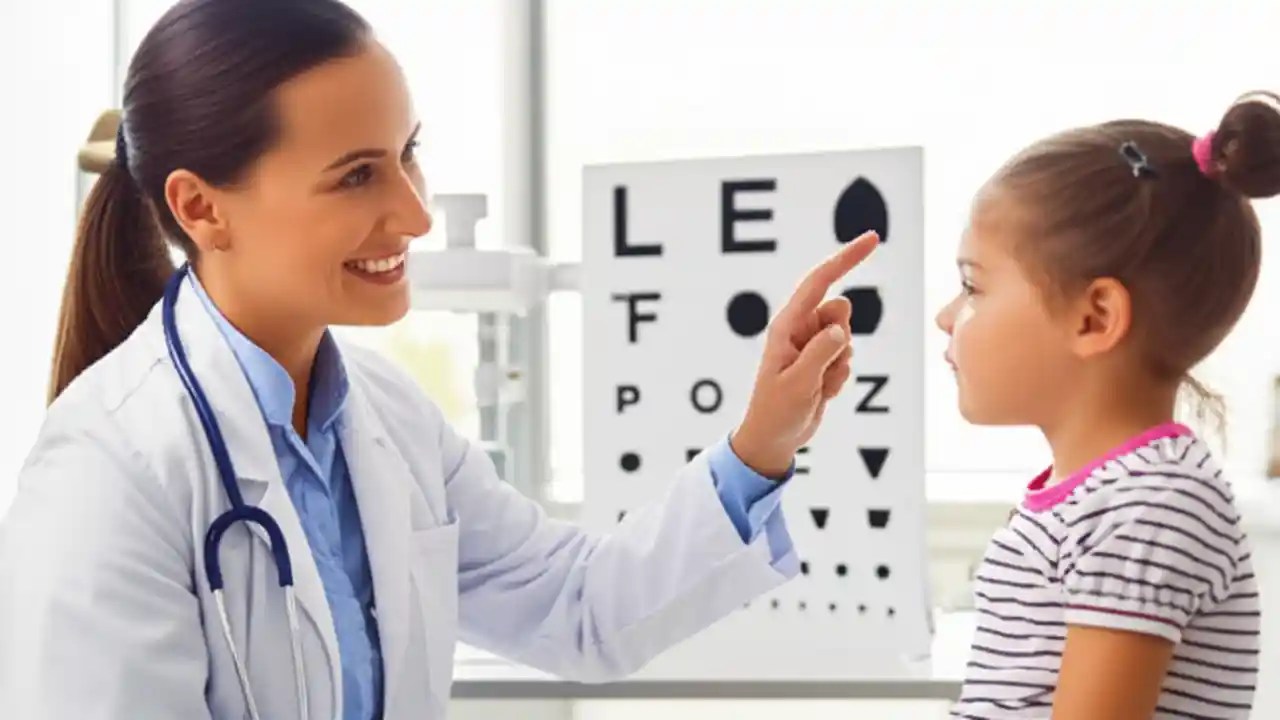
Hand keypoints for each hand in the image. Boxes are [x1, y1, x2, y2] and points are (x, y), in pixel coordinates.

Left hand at [730, 231, 879, 477]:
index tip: (872, 239)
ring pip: (847, 338)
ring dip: (839, 365)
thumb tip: (840, 328)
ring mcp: (812, 345)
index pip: (820, 282)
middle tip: (821, 366)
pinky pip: (847, 360)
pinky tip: (820, 393)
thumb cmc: (775, 411)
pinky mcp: (822, 362)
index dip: (846, 258)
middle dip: (840, 337)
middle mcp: (799, 329)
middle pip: (840, 312)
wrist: (773, 439)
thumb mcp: (797, 383)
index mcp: (786, 325)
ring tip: (816, 385)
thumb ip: (820, 353)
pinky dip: (839, 378)